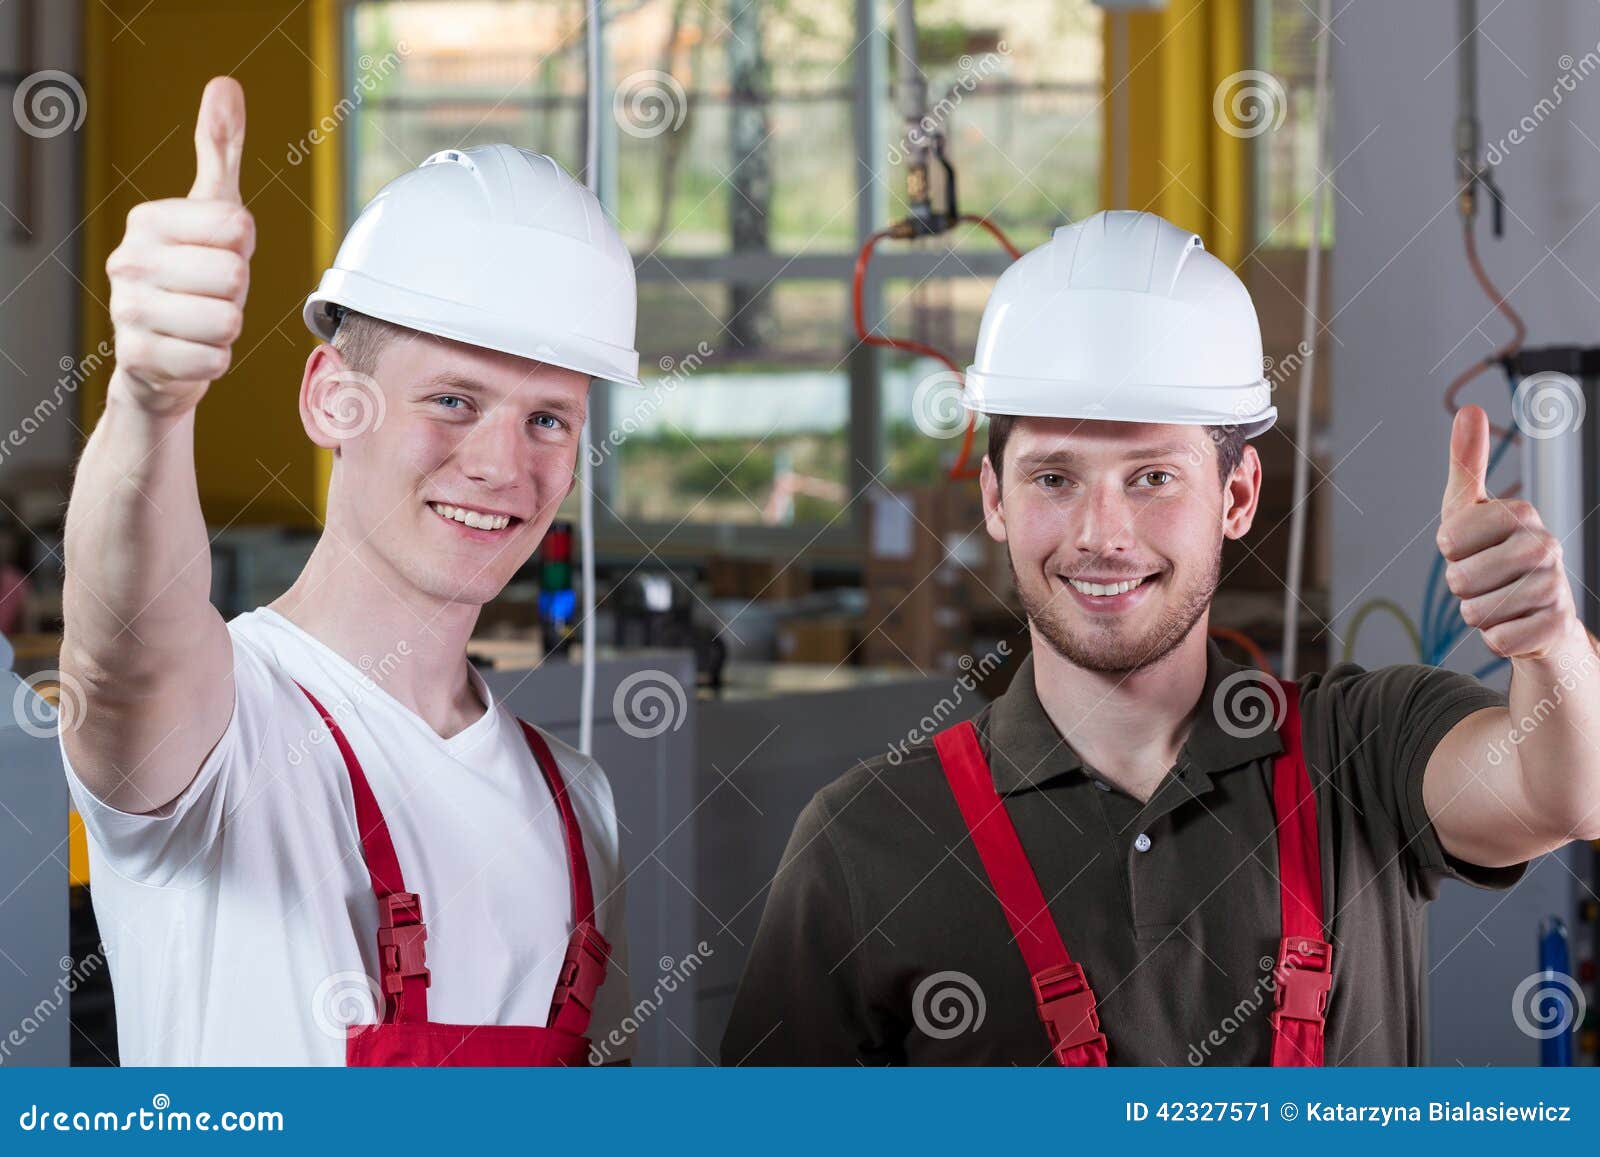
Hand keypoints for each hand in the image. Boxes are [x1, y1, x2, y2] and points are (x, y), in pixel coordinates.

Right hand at [106, 76, 253, 414]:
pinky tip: (191, 351)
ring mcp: (127, 311)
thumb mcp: (211, 210)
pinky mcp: (139, 359)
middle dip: (237, 292)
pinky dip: (214, 361)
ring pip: (228, 320)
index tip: (221, 252)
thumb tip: (225, 85)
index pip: (237, 225)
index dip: (244, 246)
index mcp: (148, 220)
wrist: (160, 357)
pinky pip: (214, 360)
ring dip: (227, 328)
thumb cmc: (195, 276)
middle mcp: (128, 261)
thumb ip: (219, 150)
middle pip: (234, 275)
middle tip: (212, 294)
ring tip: (202, 322)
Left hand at [1437, 405, 1581, 660]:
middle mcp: (1545, 546)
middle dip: (1460, 587)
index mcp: (1520, 515)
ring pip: (1477, 612)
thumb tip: (1470, 410)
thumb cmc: (1496, 560)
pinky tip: (1515, 627)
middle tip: (1480, 582)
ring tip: (1498, 603)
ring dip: (1476, 614)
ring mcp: (1556, 587)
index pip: (1451, 535)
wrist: (1539, 618)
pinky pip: (1499, 640)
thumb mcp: (1471, 511)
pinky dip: (1496, 639)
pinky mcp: (1559, 627)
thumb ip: (1467, 464)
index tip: (1466, 548)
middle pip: (1461, 578)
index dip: (1449, 549)